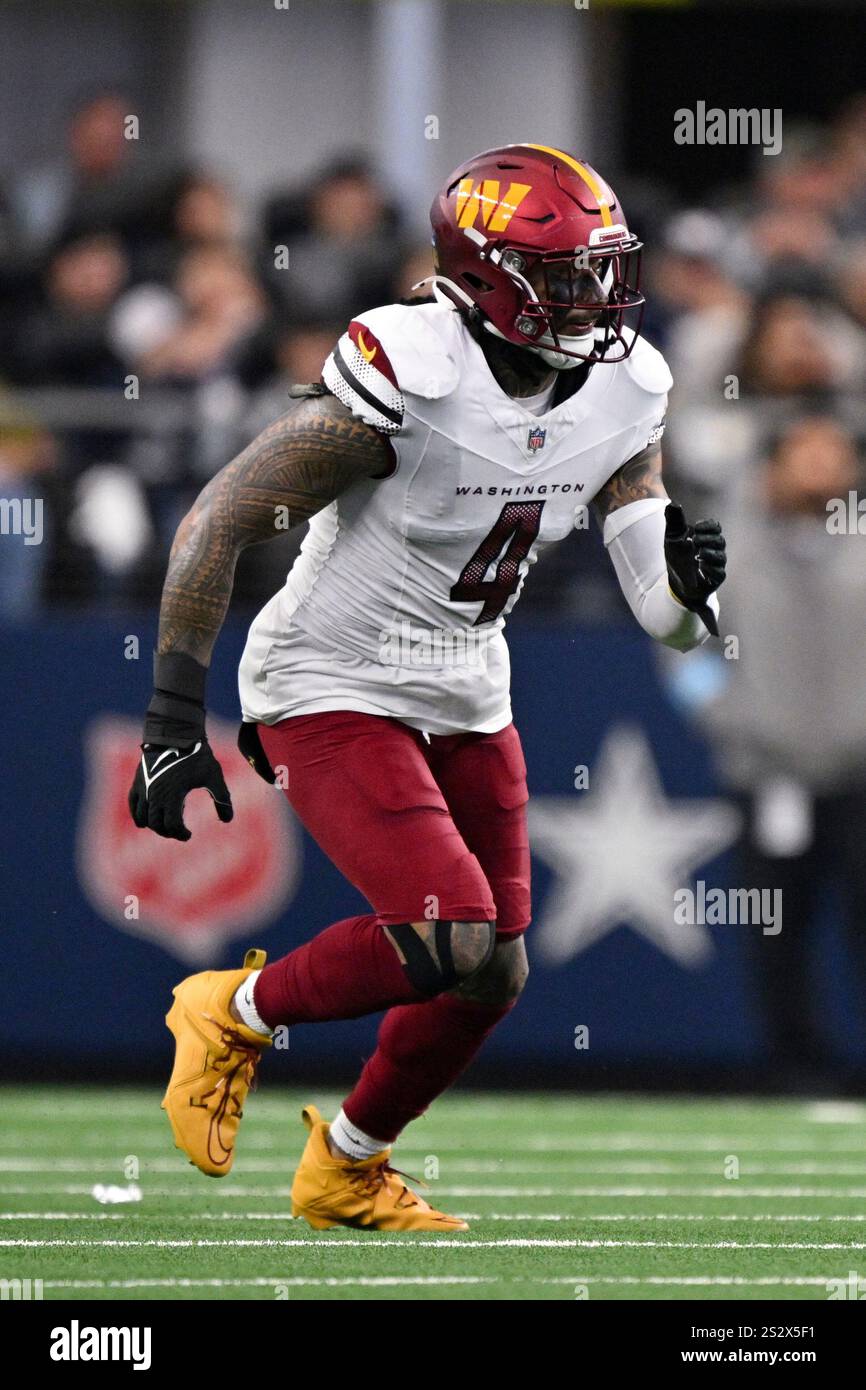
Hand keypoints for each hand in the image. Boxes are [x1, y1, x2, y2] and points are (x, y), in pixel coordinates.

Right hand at [128, 740, 233, 840]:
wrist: (176, 733)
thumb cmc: (196, 754)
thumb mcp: (214, 776)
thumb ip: (222, 798)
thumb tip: (227, 820)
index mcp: (174, 795)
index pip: (172, 825)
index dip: (181, 834)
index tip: (188, 835)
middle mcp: (156, 794)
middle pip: (157, 824)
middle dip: (168, 832)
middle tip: (179, 832)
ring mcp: (145, 787)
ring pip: (143, 817)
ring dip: (154, 825)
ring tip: (165, 825)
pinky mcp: (139, 780)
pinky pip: (133, 804)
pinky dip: (137, 815)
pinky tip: (143, 821)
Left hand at [664, 503, 725, 636]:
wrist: (676, 581)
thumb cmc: (677, 557)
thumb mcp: (672, 538)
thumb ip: (674, 521)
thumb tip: (673, 503)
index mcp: (707, 537)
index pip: (715, 526)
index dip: (708, 525)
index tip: (696, 527)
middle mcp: (715, 550)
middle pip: (719, 541)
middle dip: (708, 539)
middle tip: (694, 540)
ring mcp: (717, 565)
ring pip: (721, 557)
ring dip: (709, 553)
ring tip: (698, 553)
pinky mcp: (716, 579)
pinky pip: (719, 573)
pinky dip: (711, 569)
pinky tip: (701, 567)